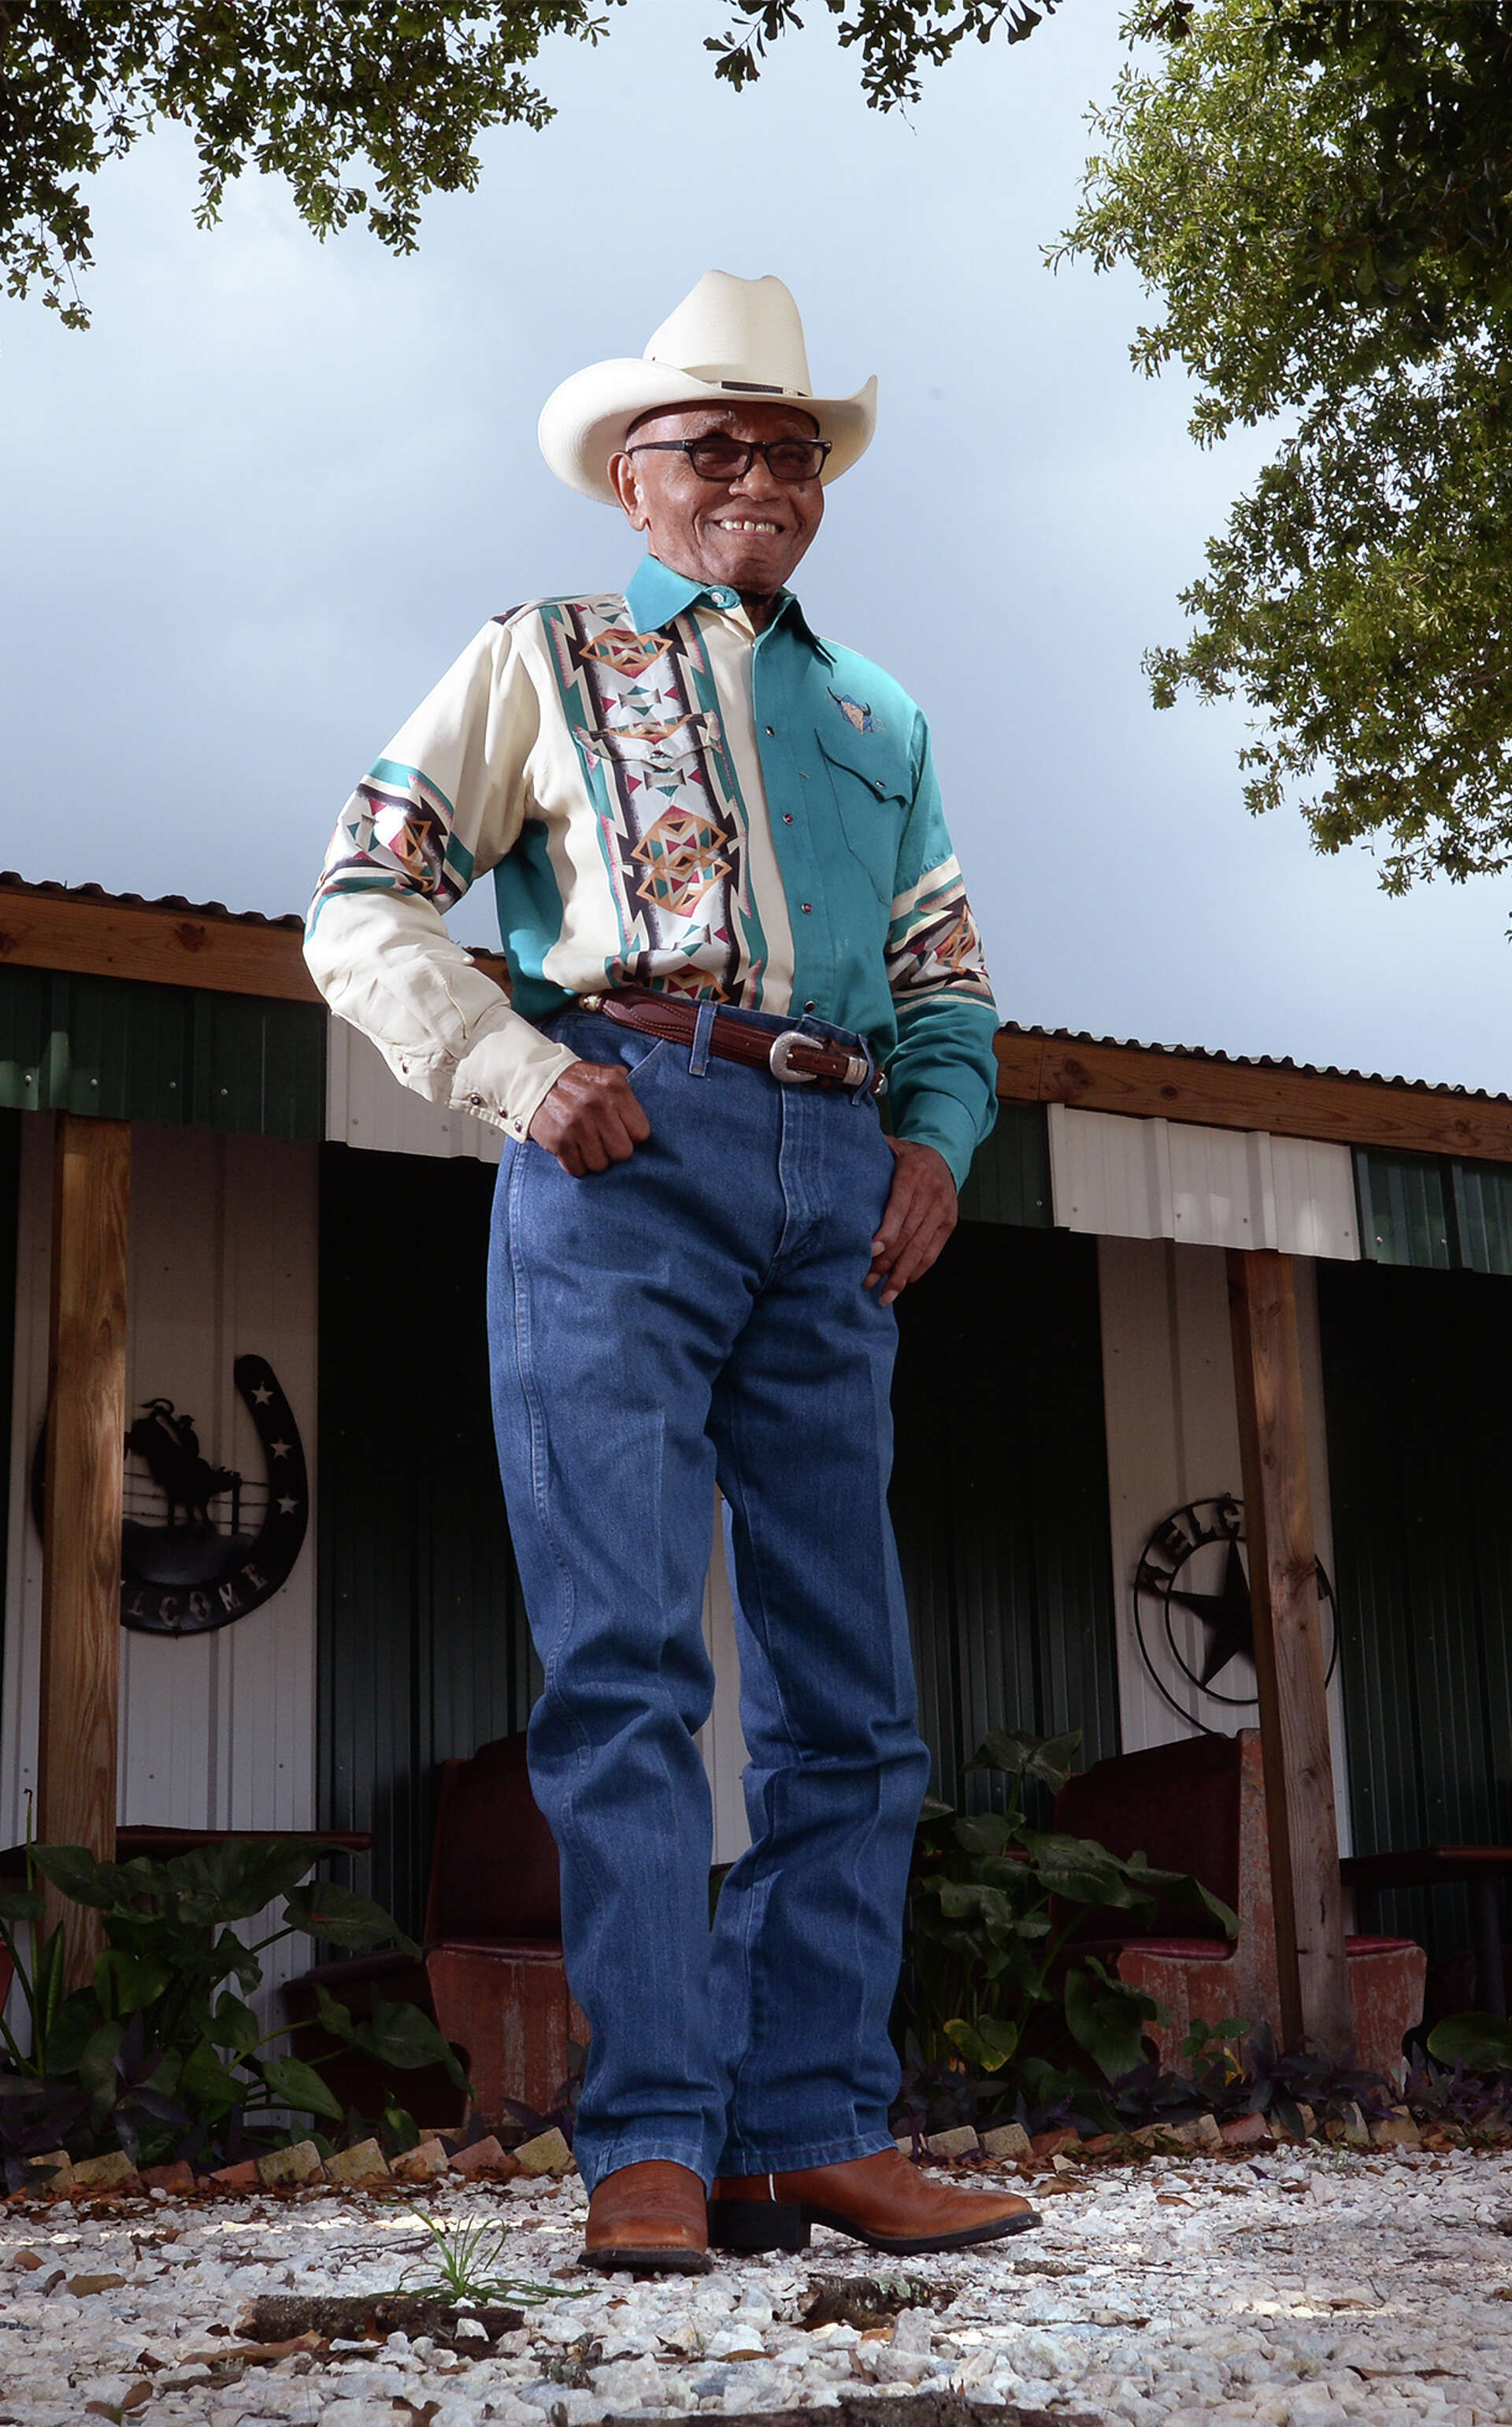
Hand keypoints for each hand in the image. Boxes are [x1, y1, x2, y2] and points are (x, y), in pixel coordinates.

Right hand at [528, 1061, 650, 1175]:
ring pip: (600, 1165)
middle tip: (602, 1142)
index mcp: (615, 1088)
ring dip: (593, 1159)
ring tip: (585, 1145)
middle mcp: (598, 1105)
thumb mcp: (604, 1074)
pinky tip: (571, 1150)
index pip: (641, 1133)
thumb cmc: (574, 1081)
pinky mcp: (559, 1139)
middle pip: (623, 1153)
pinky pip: (577, 1169)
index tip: (621, 1133)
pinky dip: (575, 1164)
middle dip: (613, 1151)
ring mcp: (577, 1123)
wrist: (532, 1080)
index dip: (631, 1137)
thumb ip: (625, 1089)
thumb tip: (643, 1109)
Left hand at [865, 1138, 956, 1305]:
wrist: (944, 1155)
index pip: (898, 1207)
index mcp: (911, 1174)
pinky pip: (933, 1251)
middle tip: (866, 1281)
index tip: (870, 1251)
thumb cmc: (905, 1156)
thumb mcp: (890, 1147)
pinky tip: (903, 1283)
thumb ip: (870, 1154)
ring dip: (901, 1275)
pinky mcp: (949, 1224)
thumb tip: (837, 1158)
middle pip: (908, 1234)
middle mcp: (930, 1194)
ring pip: (921, 1248)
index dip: (886, 1231)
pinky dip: (918, 1269)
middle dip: (887, 1261)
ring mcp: (943, 1211)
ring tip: (885, 1295)